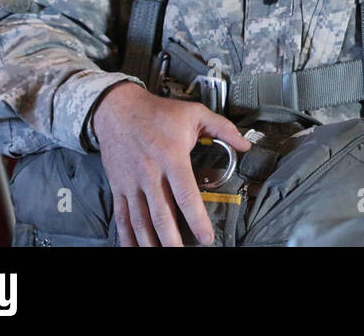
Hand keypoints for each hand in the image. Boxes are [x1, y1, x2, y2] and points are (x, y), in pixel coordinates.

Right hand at [93, 82, 252, 246]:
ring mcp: (132, 182)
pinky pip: (122, 215)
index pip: (186, 194)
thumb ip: (223, 128)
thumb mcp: (195, 113)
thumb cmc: (158, 112)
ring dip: (150, 241)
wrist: (118, 109)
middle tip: (182, 253)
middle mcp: (150, 173)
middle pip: (161, 214)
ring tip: (161, 254)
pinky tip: (134, 248)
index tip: (206, 237)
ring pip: (140, 219)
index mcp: (172, 157)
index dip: (197, 219)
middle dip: (172, 239)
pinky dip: (126, 235)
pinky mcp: (119, 186)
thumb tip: (245, 144)